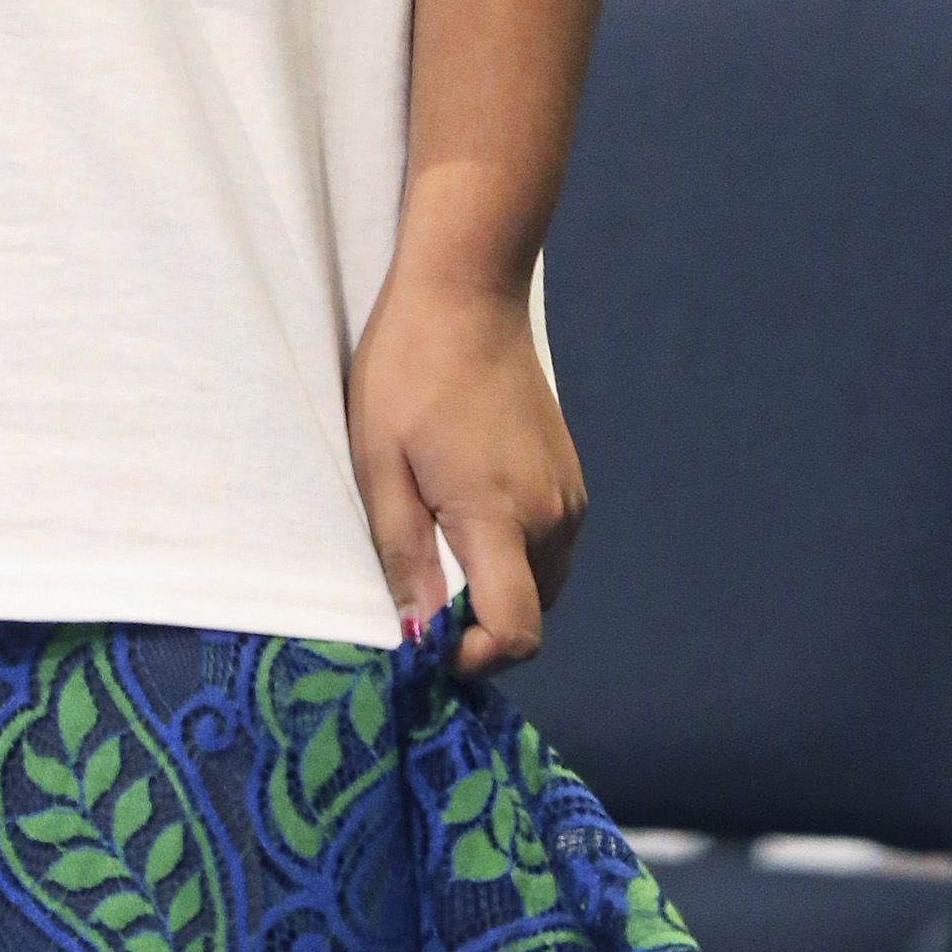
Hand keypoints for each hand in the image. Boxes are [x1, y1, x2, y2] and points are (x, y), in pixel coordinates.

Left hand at [345, 267, 584, 678]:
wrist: (467, 293)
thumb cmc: (408, 372)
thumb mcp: (379, 463)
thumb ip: (402, 554)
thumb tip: (418, 632)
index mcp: (501, 517)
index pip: (517, 632)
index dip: (476, 658)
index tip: (431, 641)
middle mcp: (552, 516)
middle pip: (529, 615)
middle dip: (479, 624)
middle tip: (423, 588)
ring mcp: (569, 496)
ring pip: (541, 584)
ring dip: (497, 588)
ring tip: (440, 540)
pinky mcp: (572, 477)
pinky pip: (549, 546)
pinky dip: (514, 554)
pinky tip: (467, 510)